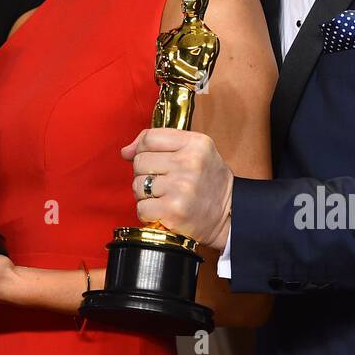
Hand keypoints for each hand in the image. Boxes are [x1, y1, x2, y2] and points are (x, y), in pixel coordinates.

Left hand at [121, 127, 232, 248]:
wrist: (229, 218)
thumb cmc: (208, 184)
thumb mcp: (195, 153)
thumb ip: (161, 144)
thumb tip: (125, 151)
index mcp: (196, 144)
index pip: (150, 137)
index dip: (142, 149)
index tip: (150, 159)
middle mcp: (190, 163)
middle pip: (140, 161)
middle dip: (145, 174)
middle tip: (163, 183)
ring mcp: (181, 187)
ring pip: (137, 185)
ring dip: (145, 195)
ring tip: (165, 197)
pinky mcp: (173, 211)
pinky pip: (141, 208)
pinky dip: (148, 213)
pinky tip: (164, 211)